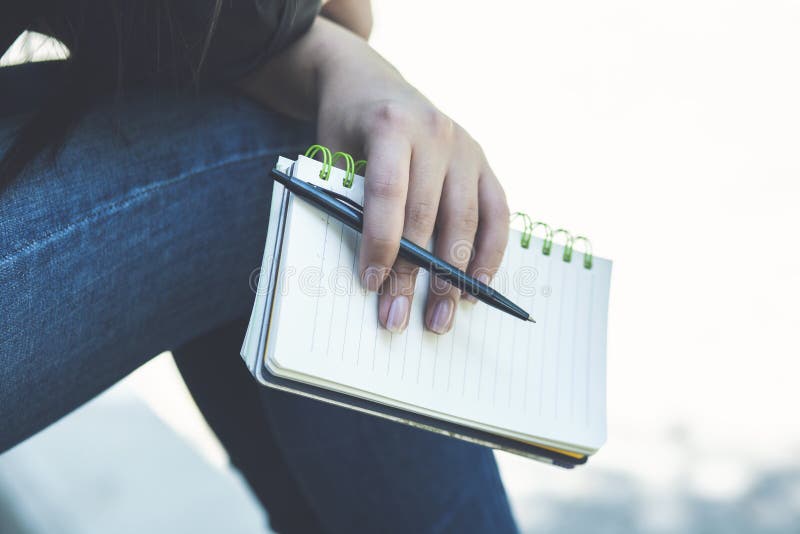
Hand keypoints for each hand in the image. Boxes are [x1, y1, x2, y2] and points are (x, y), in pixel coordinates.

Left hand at [316, 33, 509, 334]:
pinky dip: (490, 253)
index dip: (380, 242)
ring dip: (455, 275)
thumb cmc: (346, 129)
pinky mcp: (484, 162)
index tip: (370, 283)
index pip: (388, 192)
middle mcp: (435, 133)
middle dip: (414, 273)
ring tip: (441, 318)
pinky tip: (477, 287)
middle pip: (427, 214)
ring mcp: (466, 147)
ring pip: (466, 220)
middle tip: (398, 318)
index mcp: (391, 125)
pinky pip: (497, 214)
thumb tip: (371, 271)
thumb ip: (348, 199)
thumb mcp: (332, 154)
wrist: (371, 85)